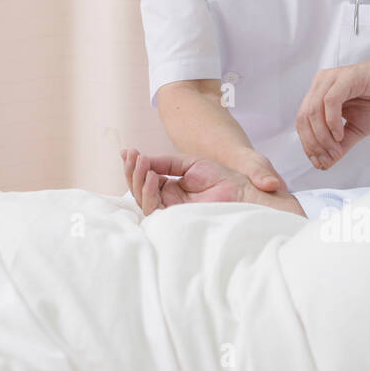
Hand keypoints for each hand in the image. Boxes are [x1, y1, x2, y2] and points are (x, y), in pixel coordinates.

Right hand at [121, 147, 277, 214]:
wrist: (242, 191)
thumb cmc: (222, 177)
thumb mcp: (189, 163)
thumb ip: (165, 162)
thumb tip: (140, 158)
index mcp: (171, 189)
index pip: (145, 180)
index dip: (134, 167)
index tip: (127, 151)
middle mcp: (168, 201)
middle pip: (140, 190)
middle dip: (132, 172)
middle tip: (131, 155)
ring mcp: (172, 211)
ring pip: (143, 200)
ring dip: (138, 180)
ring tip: (141, 162)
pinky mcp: (176, 219)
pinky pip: (155, 210)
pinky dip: (149, 193)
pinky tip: (152, 177)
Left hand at [296, 39, 369, 169]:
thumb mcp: (356, 129)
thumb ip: (340, 145)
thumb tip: (324, 164)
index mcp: (319, 94)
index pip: (302, 122)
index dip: (307, 145)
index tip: (319, 163)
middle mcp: (321, 84)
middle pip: (304, 117)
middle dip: (313, 143)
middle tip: (327, 159)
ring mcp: (332, 79)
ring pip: (313, 110)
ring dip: (322, 136)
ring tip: (335, 149)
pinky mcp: (346, 77)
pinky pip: (330, 101)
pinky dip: (331, 121)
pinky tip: (340, 133)